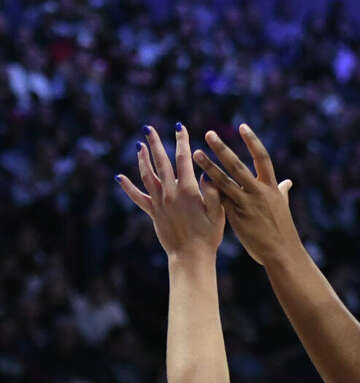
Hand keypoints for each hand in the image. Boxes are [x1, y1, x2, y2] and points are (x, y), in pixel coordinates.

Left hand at [117, 124, 224, 257]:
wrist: (190, 256)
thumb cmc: (208, 235)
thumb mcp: (218, 213)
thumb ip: (213, 191)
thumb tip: (205, 171)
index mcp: (188, 190)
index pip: (183, 159)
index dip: (181, 141)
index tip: (179, 127)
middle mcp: (170, 193)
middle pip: (160, 162)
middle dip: (155, 143)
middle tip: (148, 128)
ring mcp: (159, 203)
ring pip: (147, 175)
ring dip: (142, 159)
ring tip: (139, 145)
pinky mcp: (153, 213)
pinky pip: (138, 198)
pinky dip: (128, 187)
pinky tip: (119, 177)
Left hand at [193, 125, 297, 267]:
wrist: (282, 252)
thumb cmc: (283, 230)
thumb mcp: (283, 207)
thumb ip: (282, 192)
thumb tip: (287, 182)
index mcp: (271, 187)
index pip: (262, 157)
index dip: (253, 141)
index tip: (242, 126)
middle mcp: (259, 192)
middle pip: (238, 165)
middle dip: (223, 149)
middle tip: (209, 134)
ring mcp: (246, 204)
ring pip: (224, 181)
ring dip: (208, 166)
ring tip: (195, 153)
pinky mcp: (236, 217)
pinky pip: (219, 200)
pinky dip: (209, 190)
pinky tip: (196, 181)